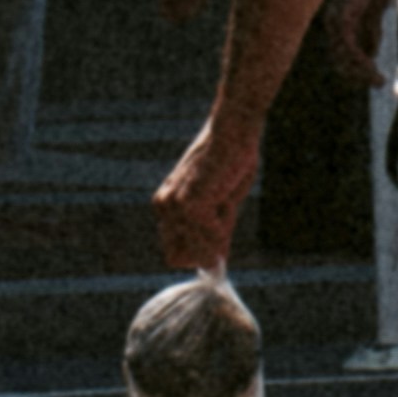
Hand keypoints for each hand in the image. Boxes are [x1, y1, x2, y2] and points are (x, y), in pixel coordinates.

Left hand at [148, 123, 257, 280]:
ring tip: (225, 198)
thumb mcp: (222, 203)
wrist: (234, 132)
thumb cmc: (232, 162)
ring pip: (198, 251)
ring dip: (220, 232)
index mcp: (165, 205)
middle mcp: (163, 207)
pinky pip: (212, 238)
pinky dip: (225, 225)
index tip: (219, 237)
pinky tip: (226, 196)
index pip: (173, 254)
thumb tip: (215, 264)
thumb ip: (214, 233)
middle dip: (205, 249)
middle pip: (178, 258)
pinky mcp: (189, 205)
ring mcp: (173, 207)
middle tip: (222, 214)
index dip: (197, 254)